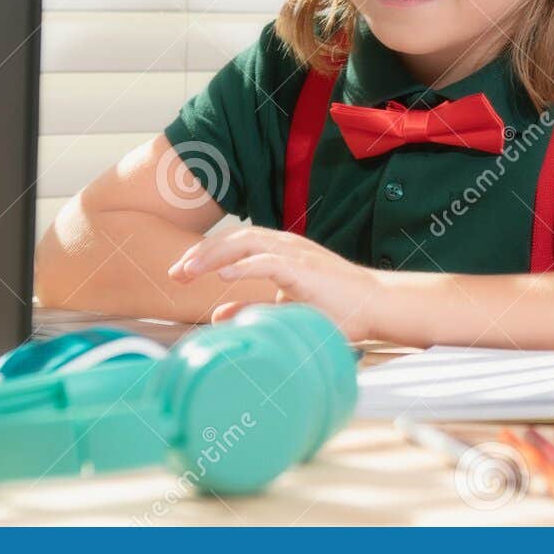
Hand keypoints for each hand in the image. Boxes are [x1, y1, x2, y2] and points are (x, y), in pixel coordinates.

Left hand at [166, 225, 386, 340]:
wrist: (378, 305)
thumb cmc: (339, 308)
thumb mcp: (286, 309)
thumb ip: (252, 308)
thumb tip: (217, 314)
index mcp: (280, 251)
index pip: (234, 245)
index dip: (204, 255)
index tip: (178, 273)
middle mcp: (285, 245)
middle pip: (234, 238)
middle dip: (200, 253)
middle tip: (175, 272)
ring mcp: (296, 254)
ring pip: (247, 243)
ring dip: (215, 255)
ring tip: (190, 270)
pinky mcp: (306, 269)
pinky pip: (270, 262)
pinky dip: (245, 265)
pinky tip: (225, 274)